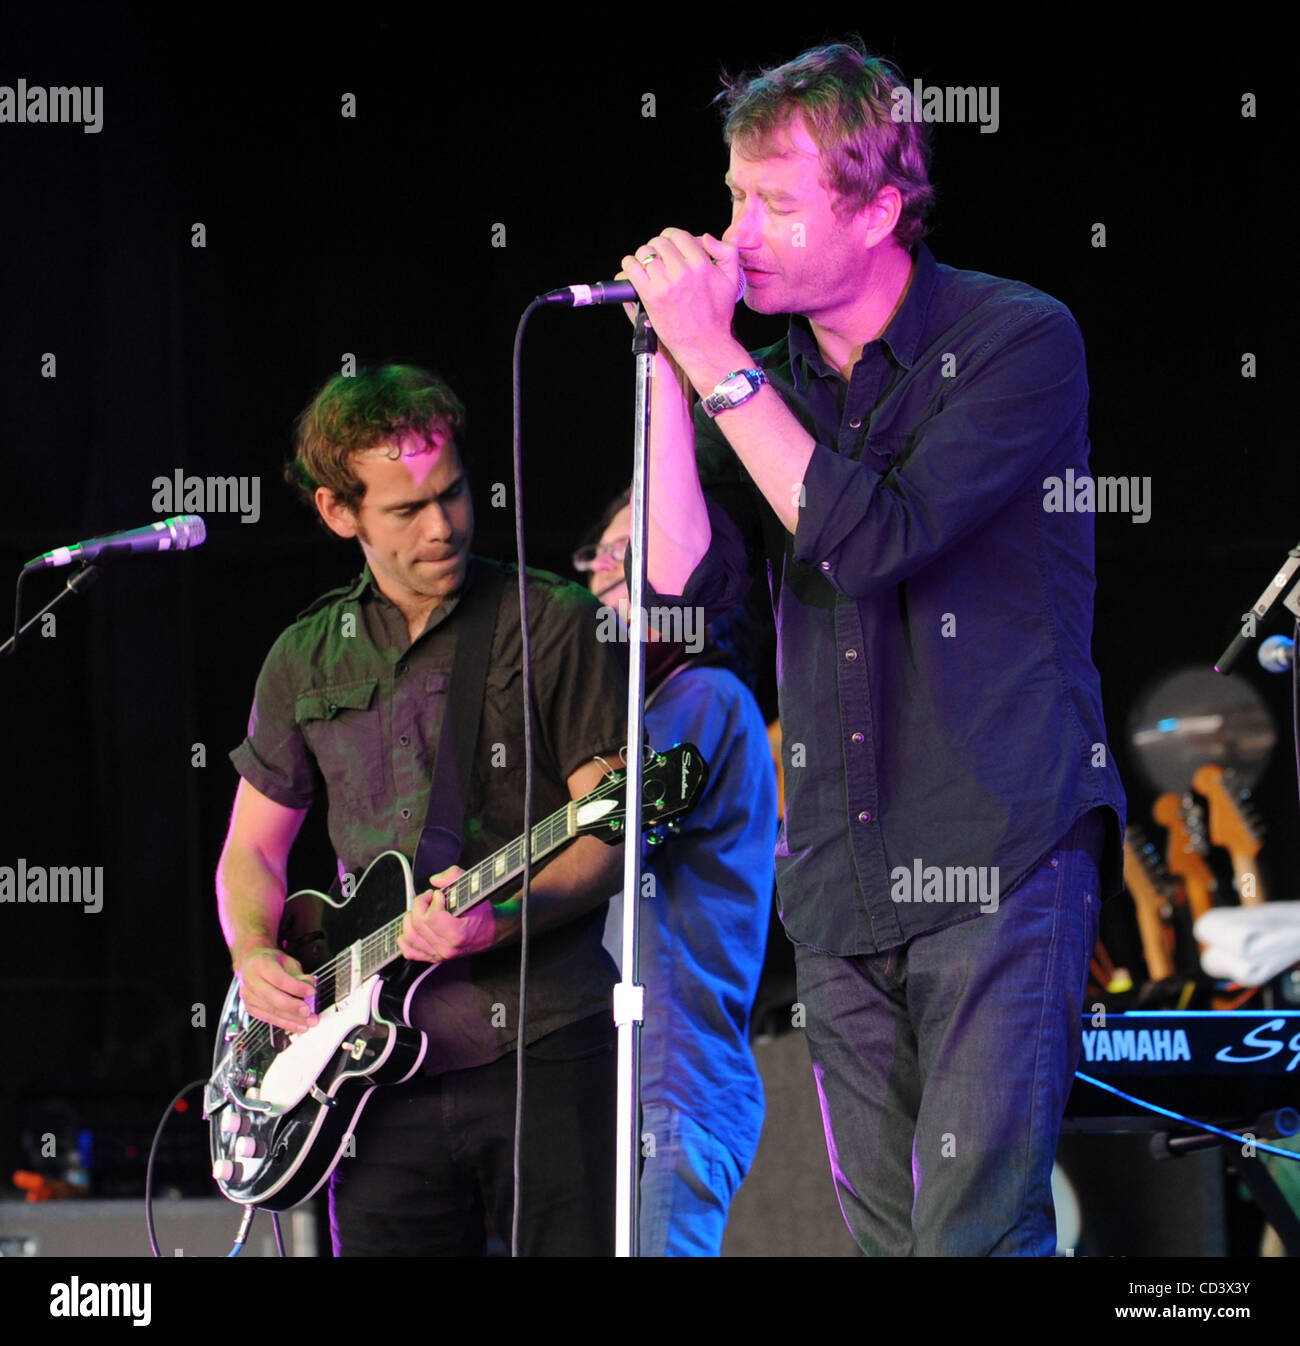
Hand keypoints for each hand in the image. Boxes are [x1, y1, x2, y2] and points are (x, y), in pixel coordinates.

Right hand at [236, 946, 317, 1032]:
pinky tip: (297, 1025)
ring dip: (292, 1020)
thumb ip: (298, 974)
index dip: (296, 987)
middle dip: (293, 1007)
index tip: (312, 991)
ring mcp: (248, 996)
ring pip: (271, 1011)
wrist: (252, 964)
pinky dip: (285, 1023)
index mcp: (261, 965)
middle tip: (309, 1012)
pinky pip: (268, 1019)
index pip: (279, 979)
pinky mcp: (250, 1008)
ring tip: (308, 1022)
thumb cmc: (271, 962)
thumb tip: (310, 984)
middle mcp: (251, 981)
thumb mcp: (287, 961)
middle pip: (273, 998)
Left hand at [398, 866, 495, 962]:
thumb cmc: (483, 912)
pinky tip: (412, 926)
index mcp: (458, 934)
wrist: (492, 930)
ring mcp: (439, 955)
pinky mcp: (433, 957)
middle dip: (420, 904)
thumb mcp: (474, 889)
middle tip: (430, 897)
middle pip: (417, 924)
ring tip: (422, 910)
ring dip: (410, 918)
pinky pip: (409, 951)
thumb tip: (434, 880)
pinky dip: (405, 939)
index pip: (430, 916)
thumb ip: (455, 876)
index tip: (440, 894)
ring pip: (409, 936)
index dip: (432, 900)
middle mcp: (447, 949)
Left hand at [620, 229, 741, 377]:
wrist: (705, 344)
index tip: (672, 249)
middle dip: (658, 248)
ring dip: (643, 257)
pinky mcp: (651, 296)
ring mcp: (665, 283)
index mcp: (701, 263)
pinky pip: (631, 268)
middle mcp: (683, 271)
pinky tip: (634, 272)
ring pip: (644, 252)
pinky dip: (629, 267)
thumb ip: (727, 252)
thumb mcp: (732, 279)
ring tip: (648, 267)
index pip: (677, 235)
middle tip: (660, 260)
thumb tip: (706, 237)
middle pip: (659, 242)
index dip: (672, 239)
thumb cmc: (717, 315)